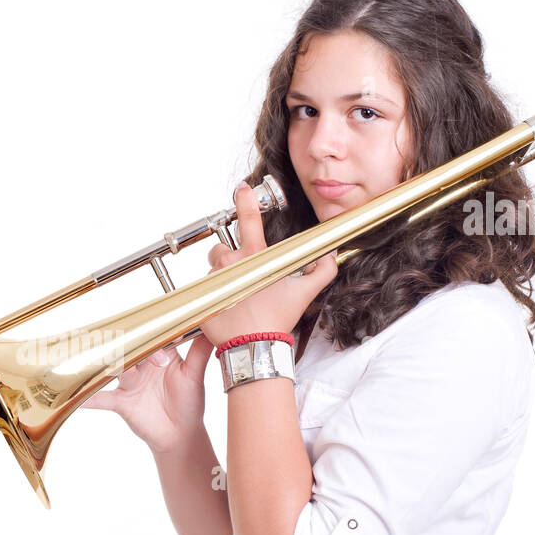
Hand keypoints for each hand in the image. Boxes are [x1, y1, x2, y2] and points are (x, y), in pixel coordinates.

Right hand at [82, 334, 214, 455]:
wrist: (180, 434)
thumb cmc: (188, 403)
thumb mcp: (195, 375)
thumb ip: (200, 351)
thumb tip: (213, 326)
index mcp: (161, 356)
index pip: (154, 338)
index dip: (159, 336)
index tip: (170, 342)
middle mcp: (142, 366)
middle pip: (132, 349)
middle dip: (139, 350)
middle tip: (156, 359)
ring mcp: (130, 383)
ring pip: (117, 368)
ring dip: (116, 366)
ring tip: (114, 365)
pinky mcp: (121, 402)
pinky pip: (102, 399)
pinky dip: (90, 399)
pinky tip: (80, 399)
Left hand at [199, 181, 338, 346]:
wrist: (255, 347)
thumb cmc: (277, 320)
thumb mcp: (304, 294)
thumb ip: (322, 271)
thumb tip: (331, 254)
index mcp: (255, 258)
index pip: (249, 221)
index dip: (245, 201)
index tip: (242, 188)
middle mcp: (232, 265)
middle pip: (222, 249)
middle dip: (229, 258)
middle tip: (242, 278)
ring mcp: (215, 280)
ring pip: (213, 270)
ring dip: (221, 276)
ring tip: (235, 296)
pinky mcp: (202, 297)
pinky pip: (204, 288)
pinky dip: (213, 294)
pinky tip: (226, 307)